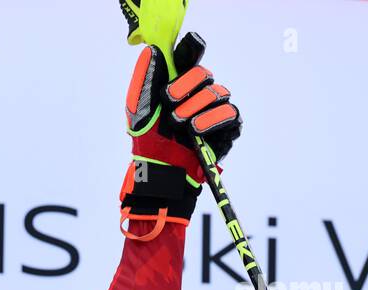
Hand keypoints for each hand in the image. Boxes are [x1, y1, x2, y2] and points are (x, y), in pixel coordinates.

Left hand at [126, 32, 241, 171]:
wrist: (160, 168)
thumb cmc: (149, 138)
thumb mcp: (139, 107)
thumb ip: (145, 78)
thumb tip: (153, 49)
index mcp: (179, 83)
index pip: (191, 56)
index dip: (192, 47)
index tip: (190, 43)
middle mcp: (199, 92)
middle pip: (204, 73)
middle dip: (186, 85)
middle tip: (169, 101)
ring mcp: (215, 109)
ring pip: (217, 92)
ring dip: (195, 106)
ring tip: (179, 123)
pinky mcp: (228, 127)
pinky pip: (229, 113)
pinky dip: (211, 119)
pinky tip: (196, 129)